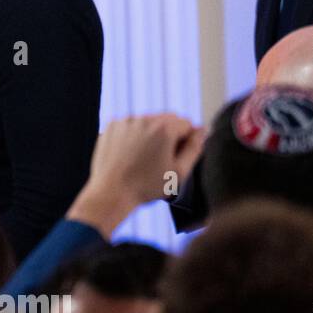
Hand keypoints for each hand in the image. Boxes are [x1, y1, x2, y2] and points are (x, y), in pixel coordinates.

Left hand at [67, 114, 206, 236]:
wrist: (111, 193)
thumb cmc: (146, 186)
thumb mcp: (179, 171)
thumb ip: (195, 147)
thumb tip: (202, 130)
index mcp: (164, 128)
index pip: (186, 124)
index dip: (186, 140)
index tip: (176, 156)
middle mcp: (144, 119)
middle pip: (167, 119)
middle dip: (170, 134)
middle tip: (162, 157)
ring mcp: (125, 121)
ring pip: (148, 120)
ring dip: (152, 132)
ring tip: (145, 157)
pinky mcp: (111, 126)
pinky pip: (130, 124)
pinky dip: (134, 134)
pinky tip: (131, 153)